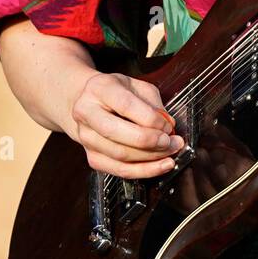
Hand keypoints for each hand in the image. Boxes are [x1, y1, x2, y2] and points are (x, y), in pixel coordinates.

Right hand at [67, 71, 185, 178]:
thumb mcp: (138, 87)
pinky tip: (159, 166)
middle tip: (171, 142)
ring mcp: (86, 137)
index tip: (168, 126)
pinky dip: (143, 170)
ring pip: (120, 155)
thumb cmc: (118, 92)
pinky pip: (119, 170)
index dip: (151, 119)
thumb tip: (168, 127)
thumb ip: (153, 105)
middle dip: (150, 141)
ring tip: (170, 152)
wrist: (91, 103)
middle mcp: (87, 112)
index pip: (125, 105)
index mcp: (99, 88)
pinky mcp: (92, 157)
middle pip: (117, 133)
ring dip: (150, 158)